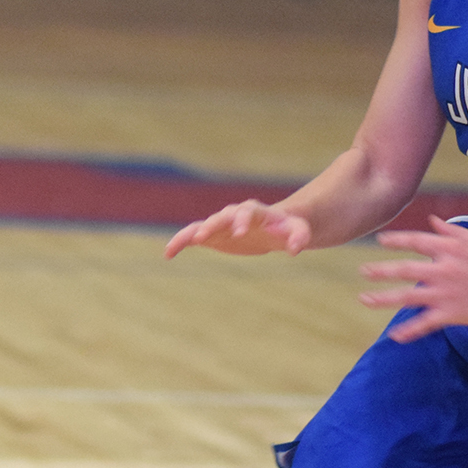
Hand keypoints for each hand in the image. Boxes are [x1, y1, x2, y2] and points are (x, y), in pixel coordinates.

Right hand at [165, 199, 312, 258]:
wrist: (272, 228)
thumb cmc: (286, 228)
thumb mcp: (298, 230)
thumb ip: (299, 236)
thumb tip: (294, 250)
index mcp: (255, 212)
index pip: (246, 212)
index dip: (241, 220)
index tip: (238, 233)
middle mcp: (233, 214)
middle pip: (220, 217)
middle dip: (211, 225)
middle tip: (202, 236)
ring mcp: (219, 224)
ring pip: (200, 226)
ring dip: (188, 235)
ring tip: (173, 248)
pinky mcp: (210, 235)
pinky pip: (190, 237)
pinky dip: (179, 243)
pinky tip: (168, 255)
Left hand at [361, 216, 467, 341]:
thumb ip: (452, 231)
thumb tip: (431, 220)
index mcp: (450, 251)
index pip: (417, 242)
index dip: (397, 240)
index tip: (380, 240)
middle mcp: (444, 271)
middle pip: (405, 270)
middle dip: (381, 270)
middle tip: (363, 271)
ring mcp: (446, 293)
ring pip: (408, 297)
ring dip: (384, 299)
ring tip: (364, 299)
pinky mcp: (451, 313)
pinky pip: (426, 324)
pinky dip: (410, 331)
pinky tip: (395, 336)